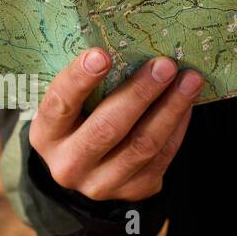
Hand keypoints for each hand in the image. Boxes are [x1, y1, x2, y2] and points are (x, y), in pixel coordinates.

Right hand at [29, 49, 204, 200]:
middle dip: (139, 93)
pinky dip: (177, 126)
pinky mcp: (133, 191)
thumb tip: (129, 44)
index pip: (59, 105)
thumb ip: (88, 85)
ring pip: (142, 145)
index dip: (79, 80)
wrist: (89, 171)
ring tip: (189, 80)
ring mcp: (101, 184)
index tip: (102, 54)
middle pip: (107, 128)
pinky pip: (162, 157)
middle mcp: (69, 165)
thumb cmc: (80, 122)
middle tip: (165, 65)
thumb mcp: (70, 107)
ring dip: (170, 108)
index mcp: (47, 135)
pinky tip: (187, 103)